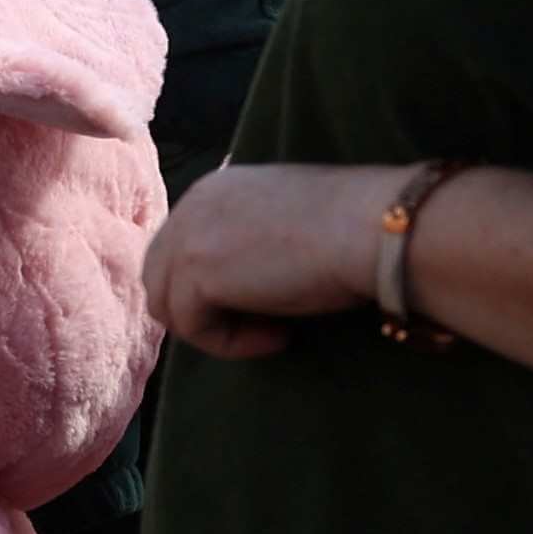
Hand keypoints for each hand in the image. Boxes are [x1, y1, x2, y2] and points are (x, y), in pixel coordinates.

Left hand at [139, 163, 403, 359]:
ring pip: (169, 306)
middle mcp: (190, 205)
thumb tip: (239, 283)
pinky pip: (192, 327)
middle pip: (160, 276)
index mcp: (213, 190)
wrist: (372, 228)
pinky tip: (279, 337)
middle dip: (202, 311)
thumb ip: (249, 243)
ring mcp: (186, 237)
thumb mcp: (286, 226)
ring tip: (275, 333)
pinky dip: (230, 344)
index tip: (267, 304)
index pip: (180, 248)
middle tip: (260, 327)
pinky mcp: (193, 272)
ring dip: (217, 330)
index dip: (211, 287)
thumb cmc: (352, 228)